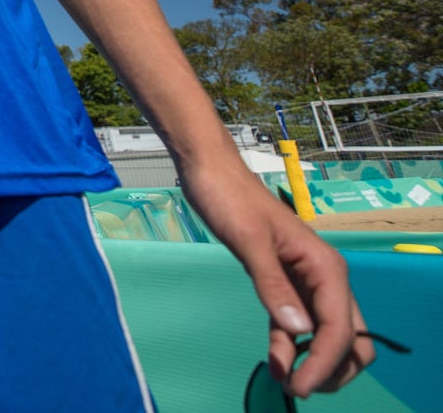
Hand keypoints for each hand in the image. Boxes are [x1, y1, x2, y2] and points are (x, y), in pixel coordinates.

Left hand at [181, 161, 374, 398]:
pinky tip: (275, 362)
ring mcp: (306, 283)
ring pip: (327, 335)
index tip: (302, 387)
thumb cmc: (230, 199)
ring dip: (313, 362)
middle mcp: (325, 278)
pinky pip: (298, 324)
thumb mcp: (249, 240)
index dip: (326, 363)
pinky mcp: (284, 283)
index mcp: (326, 267)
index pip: (341, 328)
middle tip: (299, 386)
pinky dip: (291, 346)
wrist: (211, 173)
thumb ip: (272, 284)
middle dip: (332, 368)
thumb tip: (298, 329)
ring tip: (284, 380)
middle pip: (349, 338)